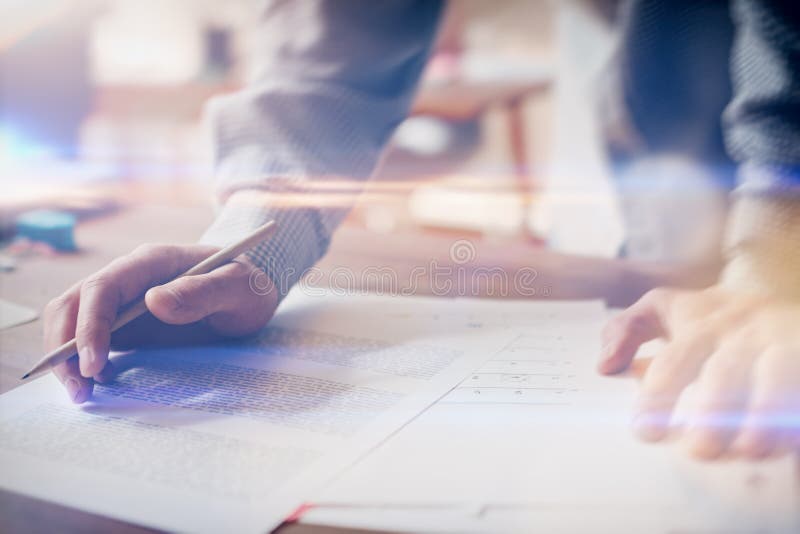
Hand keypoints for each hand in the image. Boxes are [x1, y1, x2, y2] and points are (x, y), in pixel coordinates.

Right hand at [43, 244, 277, 403]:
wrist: (251, 290)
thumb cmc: (247, 285)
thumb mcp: (239, 287)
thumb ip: (203, 291)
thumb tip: (154, 301)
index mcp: (151, 262)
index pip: (103, 287)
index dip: (90, 325)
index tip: (95, 363)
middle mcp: (129, 277)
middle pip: (73, 303)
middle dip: (64, 345)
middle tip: (80, 389)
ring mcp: (124, 299)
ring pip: (72, 320)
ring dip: (66, 355)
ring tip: (83, 392)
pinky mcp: (125, 321)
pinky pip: (89, 336)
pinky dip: (83, 359)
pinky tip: (102, 380)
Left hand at [598, 286, 799, 458]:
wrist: (777, 294)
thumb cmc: (711, 316)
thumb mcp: (666, 309)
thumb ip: (628, 330)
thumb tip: (604, 367)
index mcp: (700, 323)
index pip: (674, 360)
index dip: (659, 395)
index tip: (644, 432)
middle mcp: (742, 331)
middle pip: (725, 372)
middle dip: (712, 413)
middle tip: (699, 451)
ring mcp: (781, 341)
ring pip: (776, 377)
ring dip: (761, 418)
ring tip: (747, 451)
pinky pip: (799, 390)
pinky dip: (790, 420)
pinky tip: (783, 442)